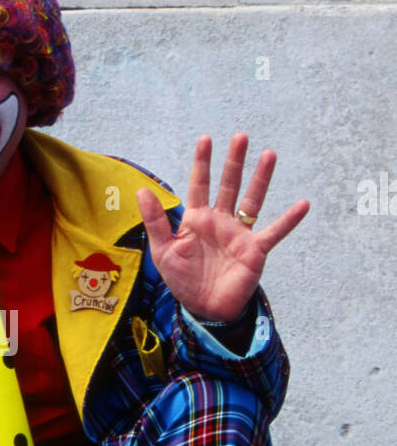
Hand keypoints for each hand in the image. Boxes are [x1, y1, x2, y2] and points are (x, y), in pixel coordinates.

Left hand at [136, 134, 308, 322]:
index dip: (202, 162)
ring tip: (269, 154)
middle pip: (229, 185)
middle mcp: (220, 221)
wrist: (205, 308)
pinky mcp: (255, 250)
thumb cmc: (183, 280)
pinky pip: (275, 231)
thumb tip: (142, 191)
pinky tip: (304, 204)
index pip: (200, 184)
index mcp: (197, 219)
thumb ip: (155, 221)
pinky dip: (289, 219)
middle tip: (240, 136)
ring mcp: (239, 234)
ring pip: (252, 200)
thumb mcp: (163, 251)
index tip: (205, 139)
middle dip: (234, 161)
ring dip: (261, 178)